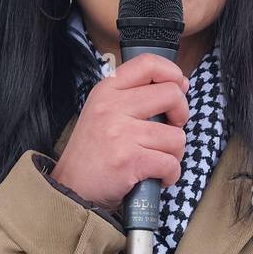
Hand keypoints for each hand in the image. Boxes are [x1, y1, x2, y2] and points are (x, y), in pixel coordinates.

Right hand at [51, 53, 189, 209]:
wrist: (70, 189)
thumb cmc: (92, 154)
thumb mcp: (104, 112)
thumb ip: (137, 97)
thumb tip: (181, 85)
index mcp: (107, 90)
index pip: (148, 63)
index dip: (173, 74)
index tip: (178, 91)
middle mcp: (113, 106)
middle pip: (172, 95)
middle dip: (181, 116)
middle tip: (169, 132)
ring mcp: (121, 133)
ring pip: (176, 136)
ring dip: (174, 154)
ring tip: (158, 162)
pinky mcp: (129, 160)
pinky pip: (170, 163)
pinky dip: (171, 175)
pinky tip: (158, 178)